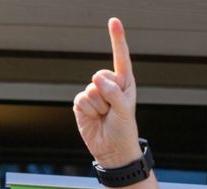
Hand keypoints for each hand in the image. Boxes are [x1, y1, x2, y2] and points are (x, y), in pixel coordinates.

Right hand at [73, 18, 141, 166]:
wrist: (112, 149)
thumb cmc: (124, 130)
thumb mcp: (125, 112)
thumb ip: (114, 94)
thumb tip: (96, 79)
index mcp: (124, 83)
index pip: (120, 58)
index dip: (116, 39)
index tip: (114, 21)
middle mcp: (109, 85)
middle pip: (101, 75)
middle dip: (107, 95)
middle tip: (113, 111)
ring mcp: (94, 93)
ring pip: (91, 90)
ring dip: (99, 107)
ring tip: (105, 116)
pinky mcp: (81, 103)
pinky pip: (81, 100)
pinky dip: (88, 111)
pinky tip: (94, 118)